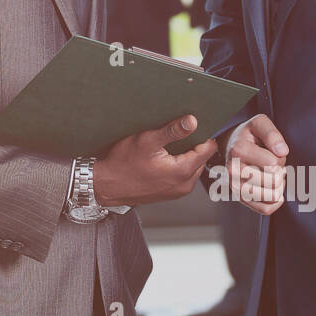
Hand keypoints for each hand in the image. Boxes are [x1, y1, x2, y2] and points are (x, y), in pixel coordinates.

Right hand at [93, 115, 217, 207]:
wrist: (106, 185)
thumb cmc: (123, 164)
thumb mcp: (147, 141)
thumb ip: (172, 131)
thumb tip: (192, 121)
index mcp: (183, 171)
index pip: (208, 149)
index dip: (203, 134)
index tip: (195, 125)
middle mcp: (184, 185)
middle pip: (201, 158)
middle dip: (193, 145)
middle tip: (177, 134)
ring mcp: (178, 192)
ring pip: (192, 167)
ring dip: (184, 156)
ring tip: (167, 146)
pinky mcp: (170, 194)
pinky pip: (182, 176)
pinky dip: (177, 166)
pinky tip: (161, 159)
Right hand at [223, 114, 289, 214]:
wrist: (231, 145)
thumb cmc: (249, 136)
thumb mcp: (259, 124)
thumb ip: (271, 133)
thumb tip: (282, 151)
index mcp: (238, 151)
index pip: (274, 164)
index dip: (279, 157)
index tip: (271, 151)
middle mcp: (233, 171)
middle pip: (274, 181)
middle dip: (279, 171)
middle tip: (271, 163)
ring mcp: (235, 187)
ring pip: (271, 196)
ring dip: (278, 185)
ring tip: (270, 173)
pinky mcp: (240, 198)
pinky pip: (266, 209)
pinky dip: (275, 201)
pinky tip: (273, 189)